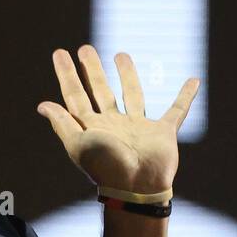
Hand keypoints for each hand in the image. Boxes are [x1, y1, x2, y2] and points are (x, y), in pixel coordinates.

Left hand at [37, 45, 199, 194]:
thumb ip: (62, 123)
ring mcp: (138, 127)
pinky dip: (186, 96)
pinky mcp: (163, 132)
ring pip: (132, 94)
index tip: (60, 53)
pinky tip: (193, 81)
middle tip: (85, 49)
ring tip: (120, 54)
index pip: (75, 95)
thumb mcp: (78, 144)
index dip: (67, 75)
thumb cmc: (105, 167)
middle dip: (91, 70)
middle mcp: (113, 124)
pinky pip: (177, 110)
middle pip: (100, 90)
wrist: (137, 187)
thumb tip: (42, 105)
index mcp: (92, 127)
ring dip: (127, 75)